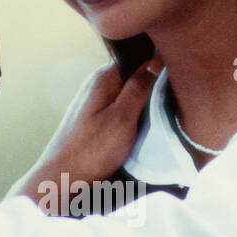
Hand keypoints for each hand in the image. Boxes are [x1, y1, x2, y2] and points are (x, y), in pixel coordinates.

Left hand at [14, 57, 162, 208]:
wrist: (62, 178)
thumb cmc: (92, 151)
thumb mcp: (123, 118)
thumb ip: (140, 87)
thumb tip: (157, 58)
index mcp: (104, 77)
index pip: (140, 58)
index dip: (159, 69)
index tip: (174, 86)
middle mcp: (98, 83)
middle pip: (136, 77)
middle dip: (151, 90)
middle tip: (164, 109)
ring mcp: (96, 100)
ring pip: (130, 95)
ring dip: (143, 108)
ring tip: (151, 123)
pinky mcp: (95, 117)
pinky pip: (121, 109)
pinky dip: (132, 119)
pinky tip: (136, 132)